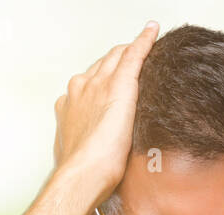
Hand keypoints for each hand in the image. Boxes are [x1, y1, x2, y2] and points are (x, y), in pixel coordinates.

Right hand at [53, 21, 159, 204]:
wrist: (82, 174)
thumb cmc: (82, 172)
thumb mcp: (80, 153)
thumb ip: (88, 143)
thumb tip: (99, 154)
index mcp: (70, 103)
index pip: (90, 82)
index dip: (104, 79)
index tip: (113, 83)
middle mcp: (80, 88)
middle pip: (103, 64)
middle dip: (118, 60)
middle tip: (136, 59)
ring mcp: (97, 85)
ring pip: (117, 56)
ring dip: (131, 50)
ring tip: (147, 45)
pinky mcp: (118, 86)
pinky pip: (134, 55)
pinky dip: (144, 41)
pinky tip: (153, 31)